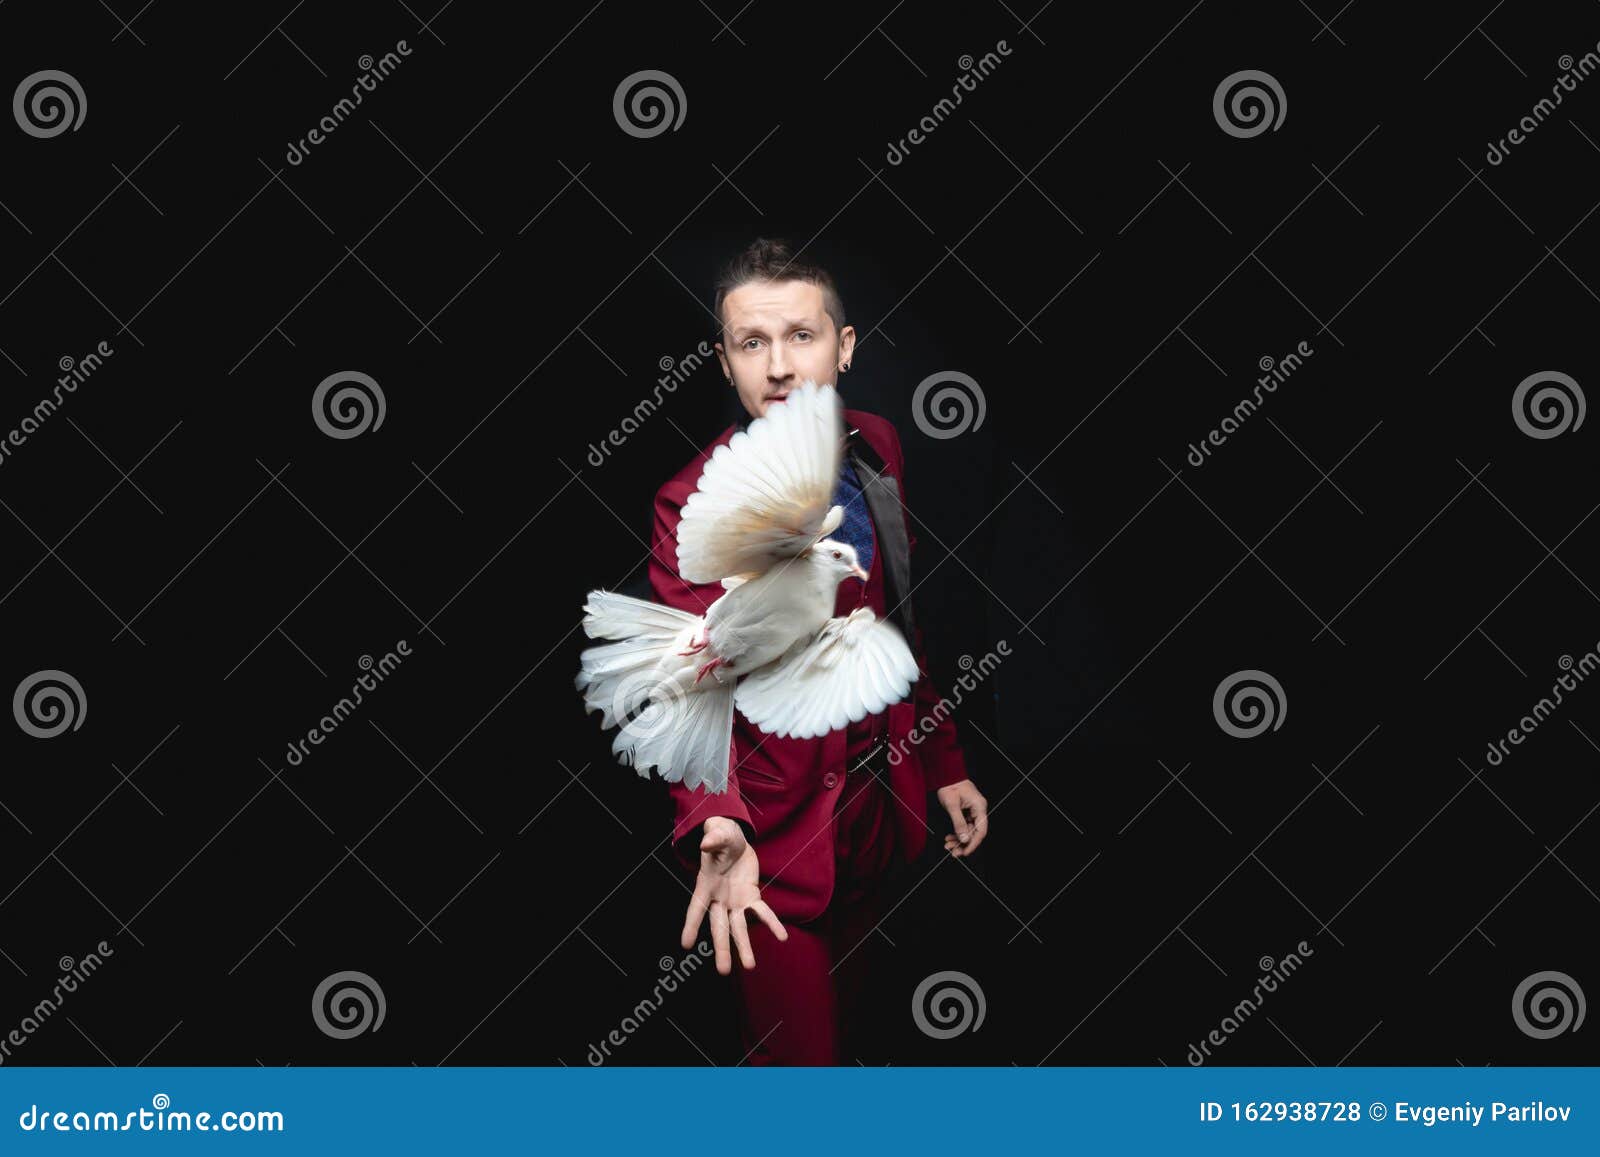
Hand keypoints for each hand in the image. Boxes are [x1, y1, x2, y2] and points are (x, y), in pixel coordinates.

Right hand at [680, 816, 787, 973]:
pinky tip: (782, 937)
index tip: (686, 945)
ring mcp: (735, 901)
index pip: (696, 908)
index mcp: (705, 885)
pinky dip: (771, 924)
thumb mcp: (718, 834)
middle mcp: (719, 899)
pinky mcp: (750, 897)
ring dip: (744, 946)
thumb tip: (706, 843)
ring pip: (738, 927)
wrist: (734, 840)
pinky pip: (762, 912)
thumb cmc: (721, 837)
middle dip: (722, 948)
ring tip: (750, 966)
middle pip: (719, 927)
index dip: (691, 925)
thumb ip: (713, 839)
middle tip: (723, 971)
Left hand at [936, 779, 988, 857]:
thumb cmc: (949, 785)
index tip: (964, 852)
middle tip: (953, 852)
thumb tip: (963, 839)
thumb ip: (958, 823)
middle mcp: (979, 810)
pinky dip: (957, 832)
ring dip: (959, 839)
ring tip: (948, 845)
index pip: (981, 831)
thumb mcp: (952, 805)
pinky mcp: (967, 811)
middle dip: (964, 843)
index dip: (973, 843)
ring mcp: (973, 810)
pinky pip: (964, 825)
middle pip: (975, 832)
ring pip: (969, 830)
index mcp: (979, 807)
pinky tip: (949, 838)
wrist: (946, 774)